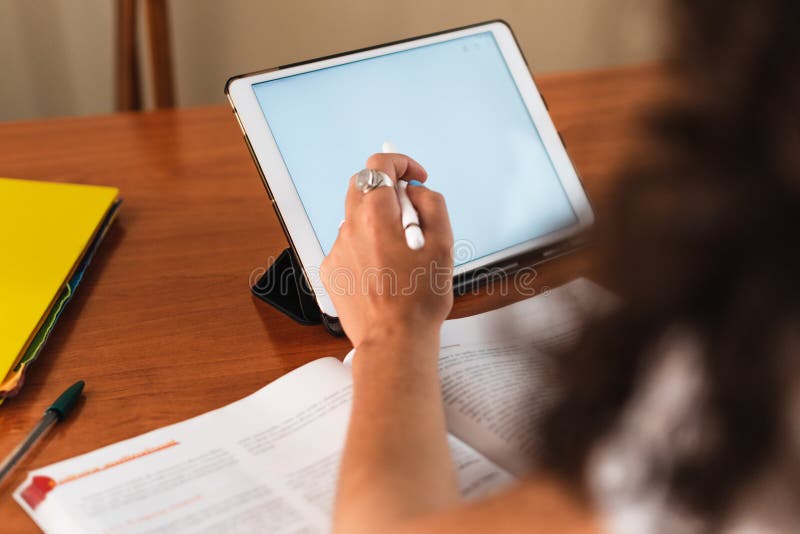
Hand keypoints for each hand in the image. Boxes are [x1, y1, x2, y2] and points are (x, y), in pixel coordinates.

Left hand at [320, 153, 453, 348]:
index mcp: (377, 215)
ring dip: (377, 222)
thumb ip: (432, 205)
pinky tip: (384, 270)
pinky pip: (349, 244)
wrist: (394, 340)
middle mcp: (351, 227)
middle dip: (386, 190)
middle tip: (409, 212)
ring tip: (400, 253)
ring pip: (356, 218)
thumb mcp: (443, 244)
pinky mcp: (332, 269)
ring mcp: (338, 248)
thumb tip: (416, 192)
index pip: (378, 165)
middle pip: (362, 186)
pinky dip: (366, 247)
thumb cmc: (419, 299)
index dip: (400, 164)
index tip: (414, 178)